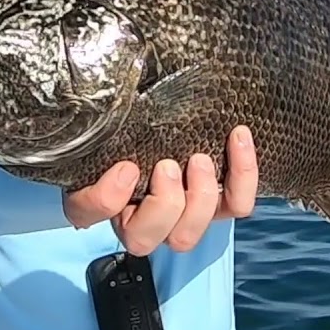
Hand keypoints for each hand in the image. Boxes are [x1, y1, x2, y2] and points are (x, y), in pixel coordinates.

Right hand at [63, 125, 258, 255]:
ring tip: (201, 159)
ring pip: (186, 236)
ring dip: (197, 199)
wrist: (178, 113)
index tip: (126, 166)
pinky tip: (238, 138)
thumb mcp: (117, 116)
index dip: (106, 198)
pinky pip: (236, 205)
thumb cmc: (139, 118)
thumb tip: (118, 91)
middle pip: (143, 239)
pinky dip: (242, 175)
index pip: (86, 212)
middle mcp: (136, 216)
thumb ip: (108, 116)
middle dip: (163, 203)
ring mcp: (179, 217)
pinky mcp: (218, 205)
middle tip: (168, 165)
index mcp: (100, 195)